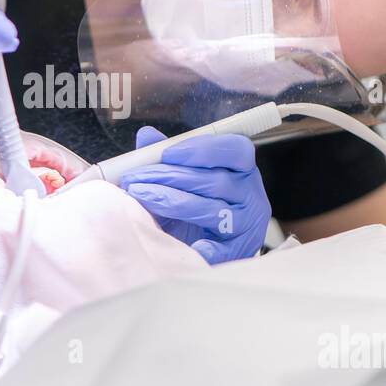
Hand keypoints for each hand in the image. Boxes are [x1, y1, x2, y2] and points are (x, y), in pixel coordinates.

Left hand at [119, 126, 271, 264]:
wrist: (198, 247)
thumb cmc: (192, 208)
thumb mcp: (180, 179)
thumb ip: (166, 157)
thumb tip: (146, 136)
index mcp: (240, 168)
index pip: (235, 149)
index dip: (202, 149)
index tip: (167, 155)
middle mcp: (250, 193)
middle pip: (217, 180)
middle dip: (171, 177)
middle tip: (136, 179)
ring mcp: (248, 223)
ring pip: (214, 210)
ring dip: (174, 203)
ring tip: (143, 198)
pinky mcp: (241, 249)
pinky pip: (225, 248)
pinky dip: (207, 247)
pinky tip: (190, 245)